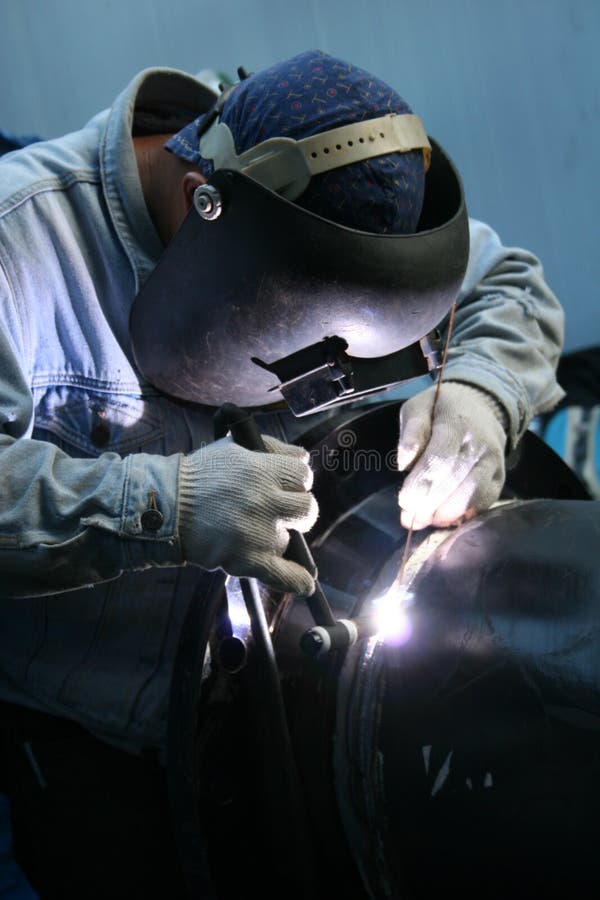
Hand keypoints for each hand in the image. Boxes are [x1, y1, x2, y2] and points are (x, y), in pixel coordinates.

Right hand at [178, 435, 317, 592]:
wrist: (165, 506)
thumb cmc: (198, 475)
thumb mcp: (234, 448)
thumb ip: (272, 448)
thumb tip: (303, 457)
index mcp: (263, 470)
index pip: (303, 474)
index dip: (297, 480)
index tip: (286, 485)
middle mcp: (265, 500)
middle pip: (307, 507)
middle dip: (298, 508)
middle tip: (280, 510)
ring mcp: (258, 532)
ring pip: (290, 539)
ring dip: (279, 536)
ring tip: (254, 532)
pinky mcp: (247, 559)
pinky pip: (282, 575)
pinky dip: (295, 581)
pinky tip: (305, 584)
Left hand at [396, 382, 506, 529]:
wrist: (482, 407)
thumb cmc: (441, 409)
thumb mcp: (419, 407)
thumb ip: (412, 431)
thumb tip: (404, 463)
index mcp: (457, 424)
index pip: (440, 459)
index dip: (421, 484)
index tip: (404, 501)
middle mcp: (480, 445)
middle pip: (454, 482)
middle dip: (429, 505)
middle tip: (410, 518)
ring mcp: (493, 464)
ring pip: (470, 497)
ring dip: (444, 514)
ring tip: (424, 520)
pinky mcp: (499, 479)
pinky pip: (483, 504)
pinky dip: (463, 516)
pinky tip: (443, 519)